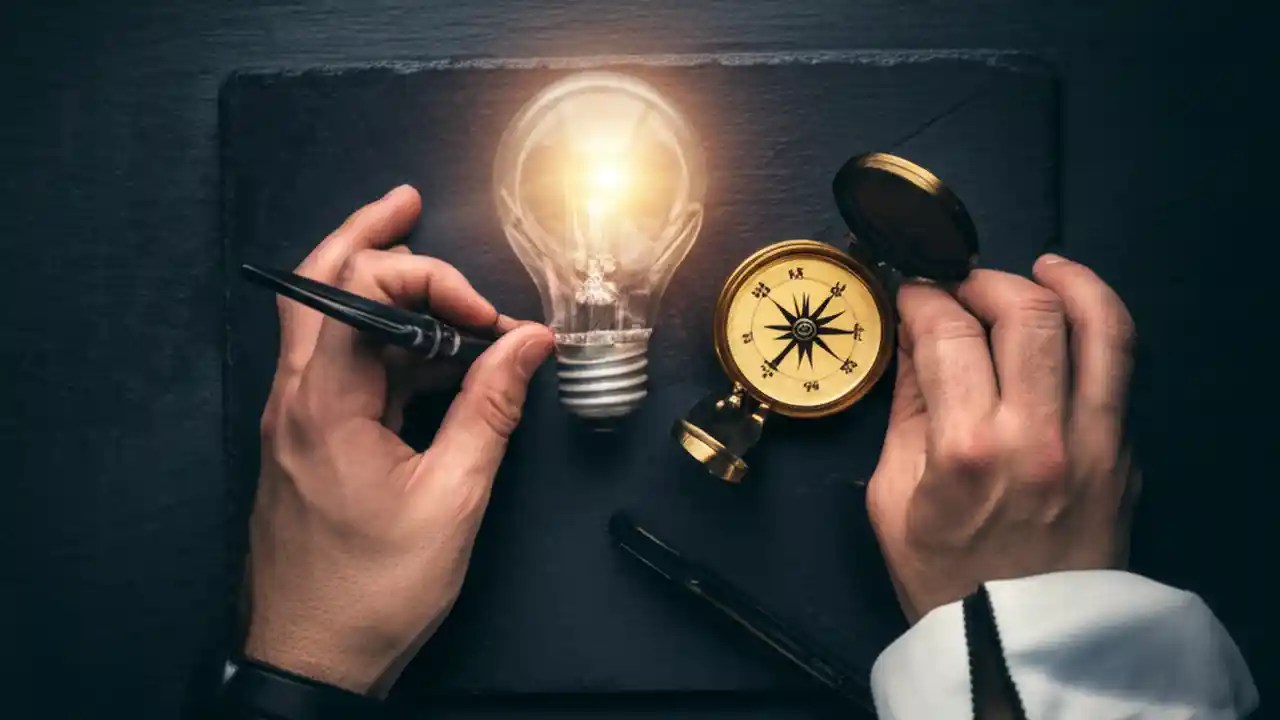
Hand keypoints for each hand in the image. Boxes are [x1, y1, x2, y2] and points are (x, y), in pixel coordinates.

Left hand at [242, 186, 554, 694]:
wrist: (308, 659)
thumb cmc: (370, 593)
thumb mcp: (453, 498)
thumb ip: (491, 409)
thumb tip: (529, 345)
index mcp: (322, 403)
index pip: (360, 289)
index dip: (432, 283)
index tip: (490, 321)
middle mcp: (296, 399)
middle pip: (320, 284)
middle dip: (369, 237)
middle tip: (409, 203)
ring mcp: (298, 420)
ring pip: (331, 325)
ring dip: (388, 300)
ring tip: (455, 305)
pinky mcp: (310, 442)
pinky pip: (345, 372)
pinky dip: (391, 352)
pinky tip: (438, 366)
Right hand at [867, 254, 1137, 623]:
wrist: (1018, 644)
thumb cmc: (941, 575)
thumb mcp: (891, 496)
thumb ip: (905, 408)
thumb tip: (914, 338)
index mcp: (966, 450)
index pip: (949, 333)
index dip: (924, 296)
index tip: (912, 292)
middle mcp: (1039, 436)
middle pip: (1029, 312)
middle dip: (987, 280)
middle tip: (963, 287)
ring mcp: (1096, 444)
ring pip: (1100, 325)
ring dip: (1068, 281)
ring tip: (1042, 269)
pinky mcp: (1127, 455)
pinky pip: (1122, 368)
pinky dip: (1098, 328)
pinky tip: (1072, 317)